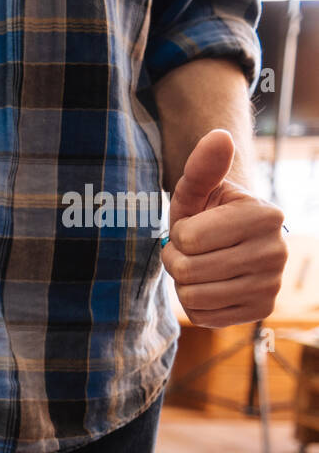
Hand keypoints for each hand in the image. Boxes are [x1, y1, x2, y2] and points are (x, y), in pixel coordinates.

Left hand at [163, 129, 286, 327]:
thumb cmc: (207, 212)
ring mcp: (271, 284)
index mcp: (265, 215)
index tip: (193, 227)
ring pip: (193, 297)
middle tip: (191, 251)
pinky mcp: (260, 311)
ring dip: (184, 283)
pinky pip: (204, 317)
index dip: (177, 234)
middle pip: (188, 270)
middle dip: (176, 260)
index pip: (188, 239)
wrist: (229, 242)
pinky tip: (211, 286)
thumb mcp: (199, 190)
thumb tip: (219, 136)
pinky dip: (196, 304)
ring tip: (200, 266)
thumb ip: (203, 166)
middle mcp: (276, 251)